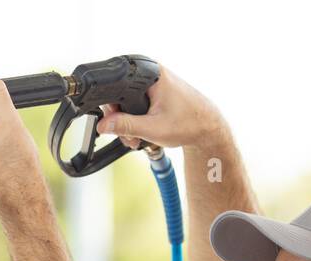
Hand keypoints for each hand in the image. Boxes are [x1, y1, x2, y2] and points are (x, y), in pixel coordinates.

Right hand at [95, 64, 225, 150]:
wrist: (208, 128)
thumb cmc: (189, 123)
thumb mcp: (153, 128)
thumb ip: (125, 126)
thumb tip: (103, 125)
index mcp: (151, 74)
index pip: (116, 83)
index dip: (112, 105)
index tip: (114, 122)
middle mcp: (153, 74)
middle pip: (120, 94)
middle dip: (120, 119)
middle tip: (129, 135)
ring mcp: (155, 83)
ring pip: (128, 102)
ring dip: (128, 123)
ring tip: (137, 137)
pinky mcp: (157, 92)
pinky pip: (137, 104)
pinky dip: (136, 120)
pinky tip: (142, 131)